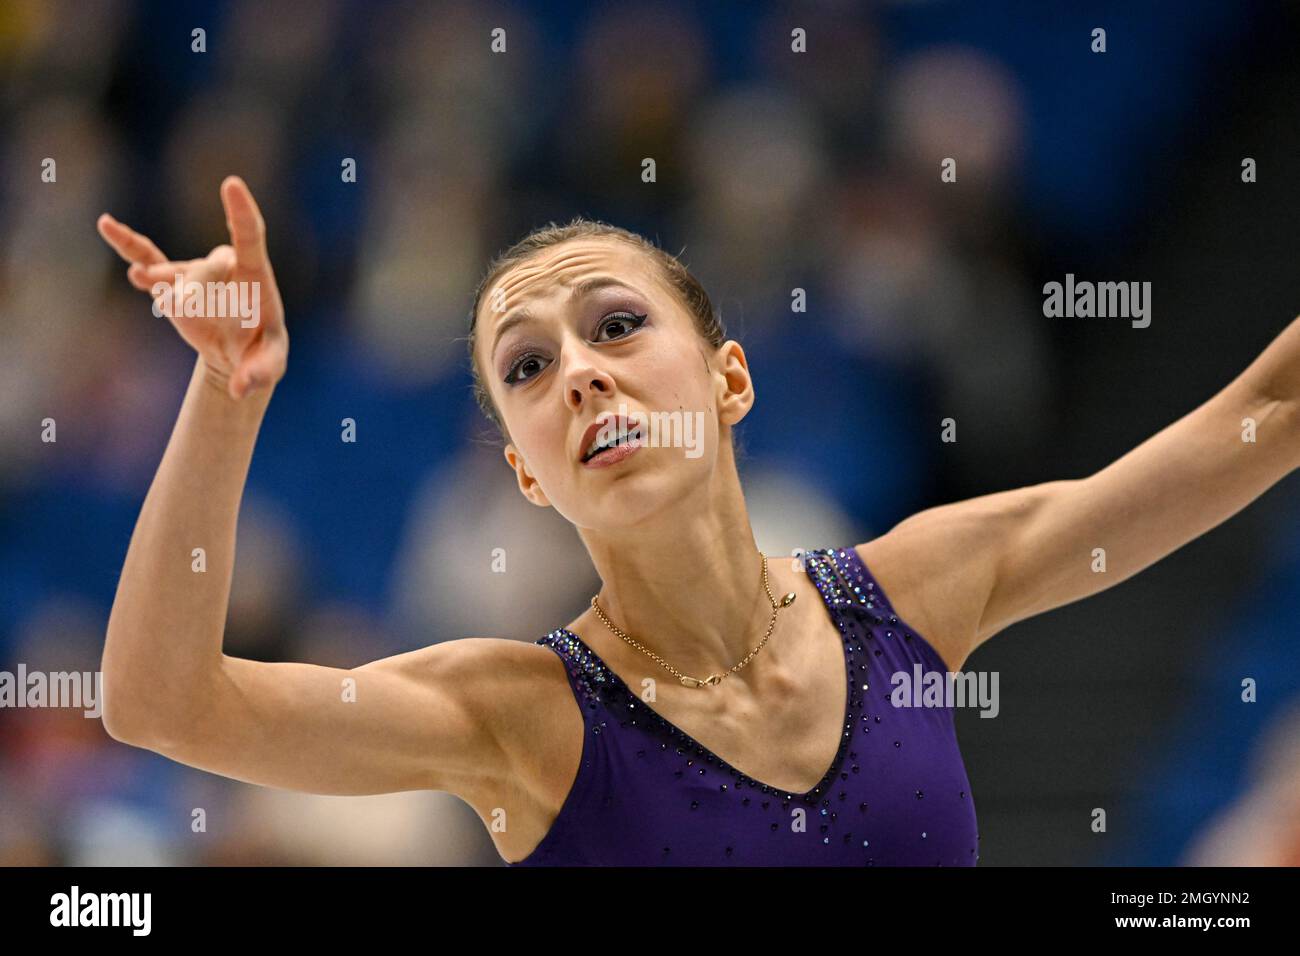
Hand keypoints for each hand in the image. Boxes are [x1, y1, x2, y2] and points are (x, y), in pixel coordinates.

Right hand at [97, 175, 287, 399]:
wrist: (236, 353)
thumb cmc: (261, 352)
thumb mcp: (270, 364)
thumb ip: (261, 374)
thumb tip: (240, 388)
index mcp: (256, 277)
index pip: (250, 237)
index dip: (241, 212)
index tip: (231, 184)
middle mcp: (225, 266)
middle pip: (208, 265)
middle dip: (198, 285)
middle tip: (189, 308)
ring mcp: (196, 273)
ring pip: (177, 272)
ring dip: (168, 284)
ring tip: (158, 293)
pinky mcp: (173, 284)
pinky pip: (149, 260)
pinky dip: (129, 246)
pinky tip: (107, 225)